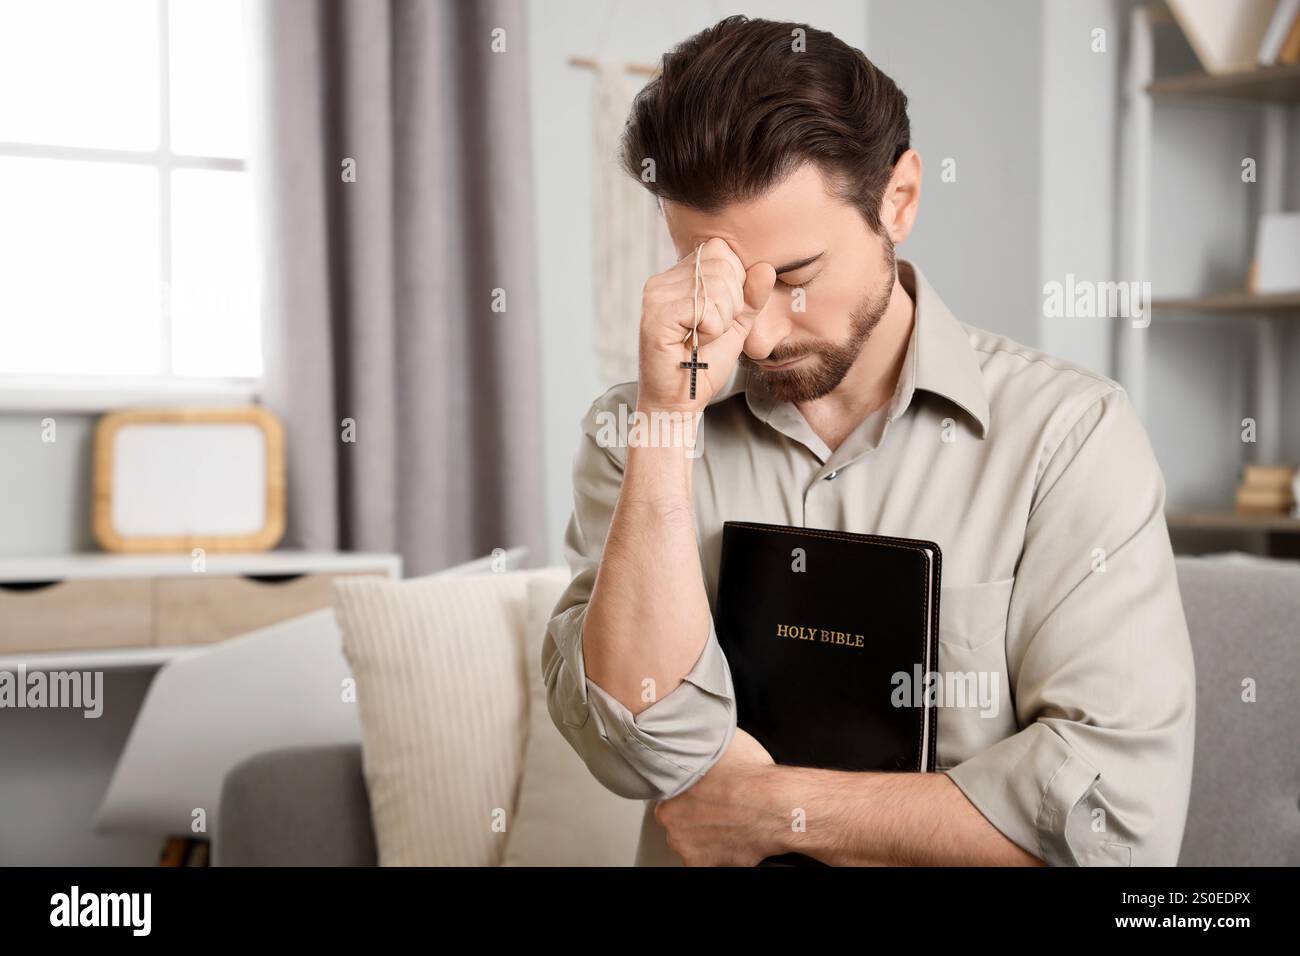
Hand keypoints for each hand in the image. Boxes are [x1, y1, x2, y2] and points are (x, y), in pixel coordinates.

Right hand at [637, 237, 776, 413]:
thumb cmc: (703, 364)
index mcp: (679, 277)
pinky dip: (711, 329)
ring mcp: (656, 294)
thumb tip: (766, 267)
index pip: (720, 249)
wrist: (679, 400)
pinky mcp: (656, 313)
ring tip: (702, 337)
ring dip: (721, 318)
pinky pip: (704, 306)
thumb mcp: (736, 325)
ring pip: (716, 284)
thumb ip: (751, 296)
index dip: (735, 281)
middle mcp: (663, 279)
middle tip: (711, 330)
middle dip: (731, 301)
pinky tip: (694, 343)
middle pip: (721, 261)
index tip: (720, 316)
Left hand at [653, 727, 782, 865]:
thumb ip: (701, 751)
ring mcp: (688, 848)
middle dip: (696, 816)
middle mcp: (673, 825)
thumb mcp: (720, 745)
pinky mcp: (705, 865)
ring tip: (730, 823)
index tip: (705, 793)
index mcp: (669, 794)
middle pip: (679, 822)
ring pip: (692, 842)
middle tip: (720, 808)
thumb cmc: (751, 777)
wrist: (774, 806)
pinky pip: (708, 860)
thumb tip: (700, 739)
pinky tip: (735, 839)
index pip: (671, 797)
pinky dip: (720, 854)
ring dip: (706, 836)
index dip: (690, 795)